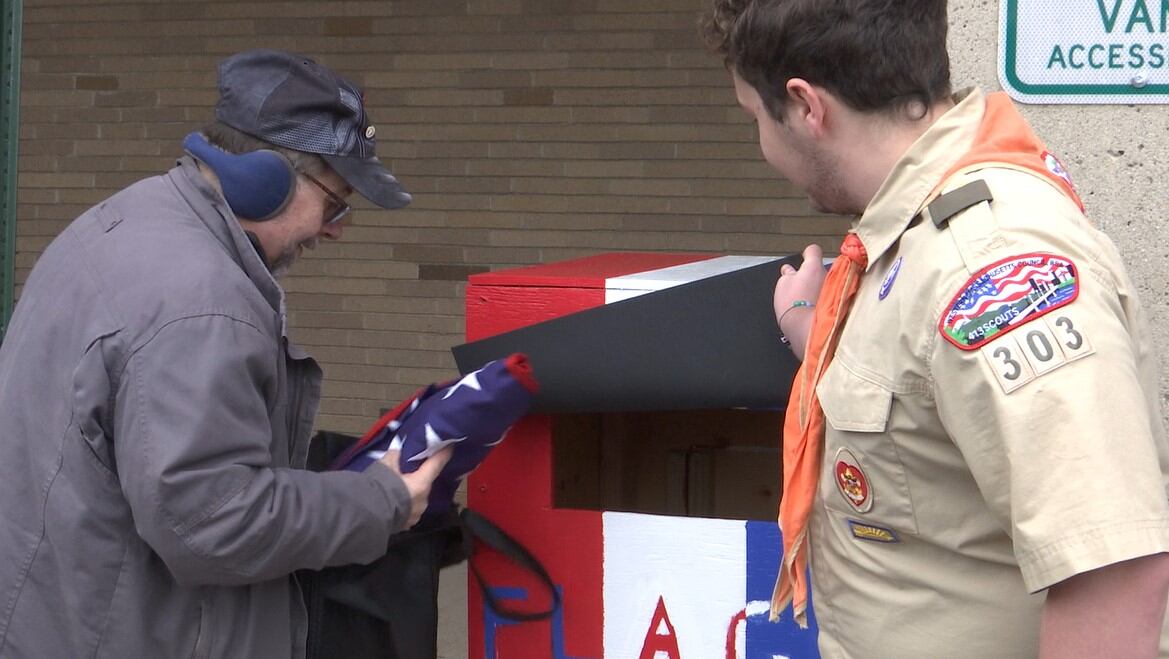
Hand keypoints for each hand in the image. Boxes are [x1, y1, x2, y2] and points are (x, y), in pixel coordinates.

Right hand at [379, 447, 453, 528]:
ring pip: (416, 499)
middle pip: (425, 484)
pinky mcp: (406, 525)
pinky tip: (392, 504)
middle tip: (408, 472)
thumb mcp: (385, 466)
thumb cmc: (379, 489)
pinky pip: (408, 511)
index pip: (436, 464)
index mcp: (421, 483)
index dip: (443, 455)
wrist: (367, 516)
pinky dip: (403, 506)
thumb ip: (394, 457)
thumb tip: (396, 452)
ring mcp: (416, 515)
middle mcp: (423, 500)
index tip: (450, 447)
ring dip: (409, 494)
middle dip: (418, 478)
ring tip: (396, 490)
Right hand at [774, 243, 826, 358]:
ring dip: (818, 287)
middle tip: (800, 283)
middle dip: (811, 274)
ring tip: (806, 299)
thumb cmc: (793, 305)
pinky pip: (829, 295)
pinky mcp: (837, 301)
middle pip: (819, 268)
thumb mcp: (782, 285)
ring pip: (825, 282)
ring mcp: (834, 288)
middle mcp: (827, 274)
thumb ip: (787, 274)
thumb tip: (789, 271)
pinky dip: (823, 299)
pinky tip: (813, 307)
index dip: (806, 254)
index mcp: (813, 266)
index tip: (803, 259)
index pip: (813, 250)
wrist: (806, 327)